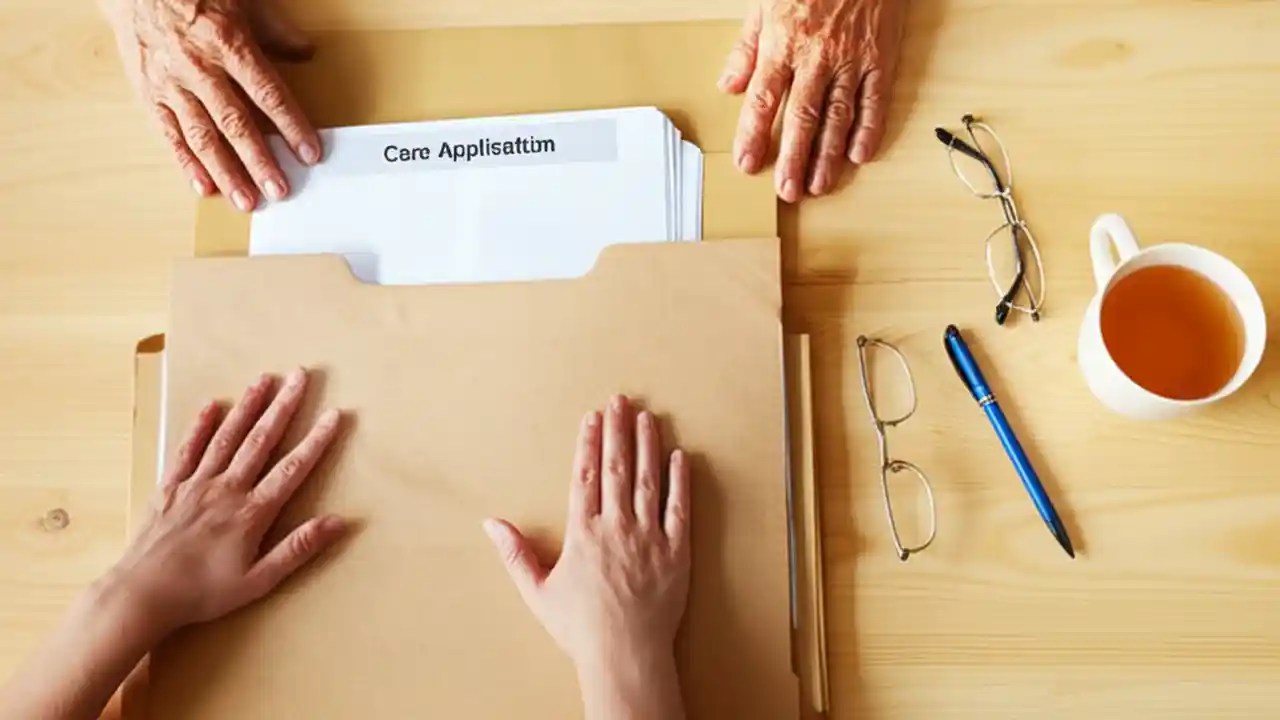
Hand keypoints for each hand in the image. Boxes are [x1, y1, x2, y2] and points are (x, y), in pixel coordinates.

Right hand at [99, 0, 321, 210]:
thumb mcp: (243, 2)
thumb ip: (276, 31)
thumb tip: (308, 52)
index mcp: (227, 43)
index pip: (268, 93)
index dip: (291, 125)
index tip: (309, 153)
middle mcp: (199, 68)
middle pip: (235, 123)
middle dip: (259, 161)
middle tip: (279, 190)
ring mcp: (171, 84)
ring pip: (202, 136)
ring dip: (226, 172)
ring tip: (246, 200)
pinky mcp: (149, 95)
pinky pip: (170, 134)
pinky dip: (187, 163)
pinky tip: (204, 186)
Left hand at [109, 368, 346, 636]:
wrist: (141, 595)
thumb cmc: (203, 593)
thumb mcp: (259, 581)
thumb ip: (297, 549)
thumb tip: (337, 522)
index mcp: (251, 513)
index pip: (292, 469)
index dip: (316, 441)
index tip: (334, 415)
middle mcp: (226, 489)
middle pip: (260, 441)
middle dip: (283, 406)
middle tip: (299, 375)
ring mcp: (196, 485)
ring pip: (227, 437)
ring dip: (248, 406)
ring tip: (264, 379)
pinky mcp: (170, 488)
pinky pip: (187, 450)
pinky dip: (201, 426)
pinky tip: (213, 405)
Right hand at [484, 395, 690, 718]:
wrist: (625, 654)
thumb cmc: (580, 628)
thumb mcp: (537, 591)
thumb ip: (515, 554)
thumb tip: (490, 523)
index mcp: (583, 533)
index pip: (584, 476)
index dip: (588, 443)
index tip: (591, 417)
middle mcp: (616, 527)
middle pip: (616, 468)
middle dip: (617, 431)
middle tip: (620, 400)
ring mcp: (649, 537)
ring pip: (649, 481)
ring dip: (648, 445)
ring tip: (648, 417)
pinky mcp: (677, 552)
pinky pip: (680, 509)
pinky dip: (680, 481)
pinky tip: (680, 457)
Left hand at [719, 0, 906, 201]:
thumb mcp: (765, 3)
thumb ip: (747, 48)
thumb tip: (728, 86)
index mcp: (784, 42)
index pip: (764, 97)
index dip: (754, 133)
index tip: (747, 163)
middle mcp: (817, 55)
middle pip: (803, 115)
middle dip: (793, 157)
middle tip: (787, 191)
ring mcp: (853, 58)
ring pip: (839, 114)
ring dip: (829, 154)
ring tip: (819, 185)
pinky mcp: (882, 56)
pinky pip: (876, 99)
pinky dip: (870, 129)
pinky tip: (860, 155)